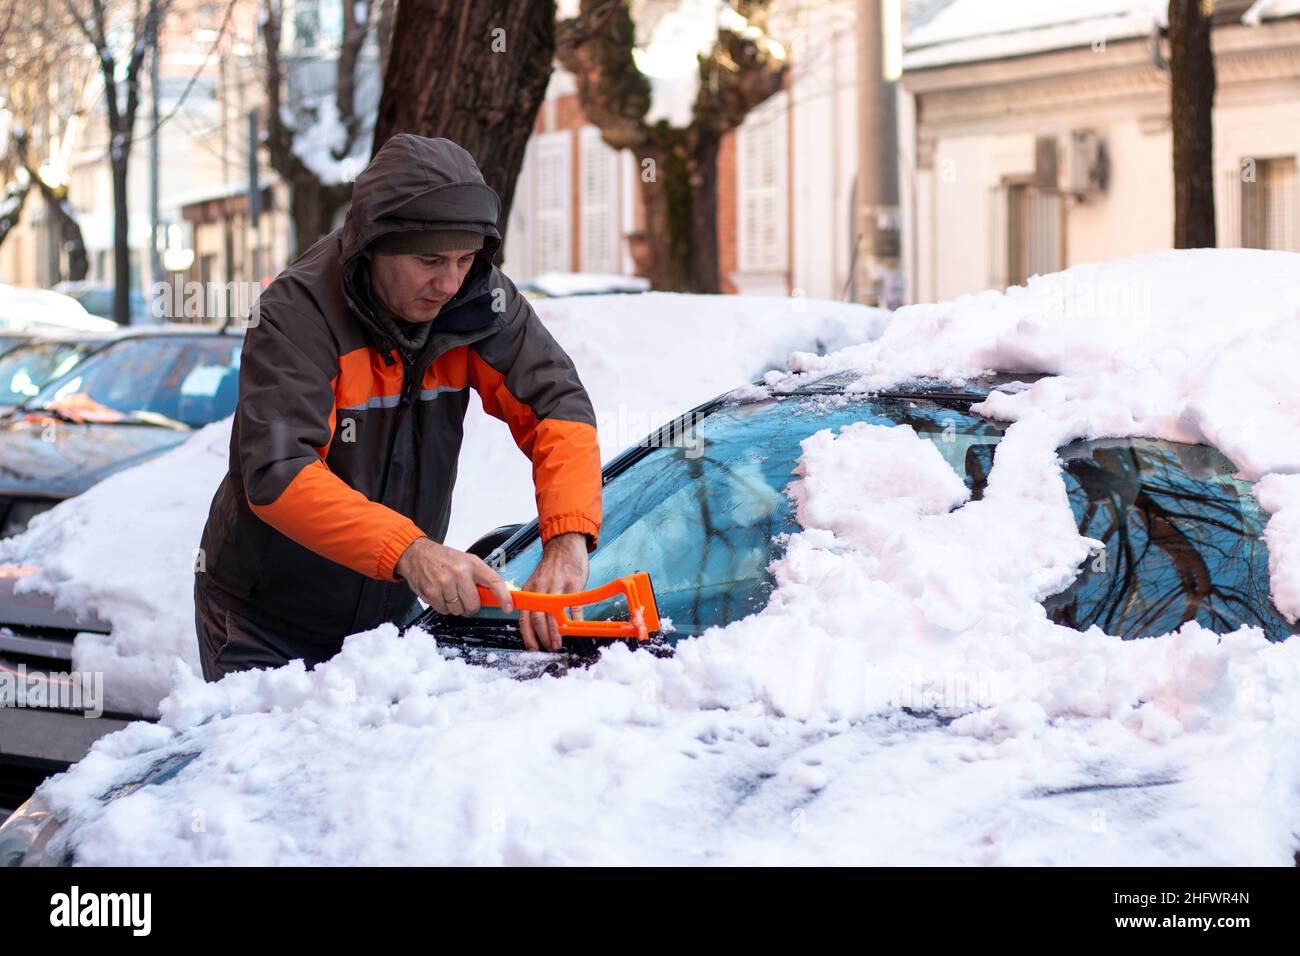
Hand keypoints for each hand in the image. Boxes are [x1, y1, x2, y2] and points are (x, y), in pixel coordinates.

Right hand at [394, 537, 513, 616]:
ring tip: (449, 592)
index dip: (504, 597)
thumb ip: (479, 578)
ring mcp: (445, 582)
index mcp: (472, 563)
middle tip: (464, 598)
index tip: (508, 607)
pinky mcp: (432, 592)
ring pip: (458, 610)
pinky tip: (439, 594)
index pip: (494, 581)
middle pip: (473, 604)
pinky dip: (443, 606)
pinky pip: (443, 610)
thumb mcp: (465, 561)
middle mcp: (460, 572)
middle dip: (470, 606)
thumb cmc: (443, 558)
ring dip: (455, 606)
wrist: (416, 553)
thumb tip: (493, 597)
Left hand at [518, 532, 589, 652]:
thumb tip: (535, 624)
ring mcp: (557, 586)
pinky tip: (576, 628)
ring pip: (553, 615)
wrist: (564, 546)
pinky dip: (575, 620)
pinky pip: (574, 606)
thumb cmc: (551, 567)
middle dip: (543, 637)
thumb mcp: (536, 582)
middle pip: (538, 619)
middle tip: (549, 648)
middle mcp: (540, 589)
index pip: (524, 618)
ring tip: (559, 643)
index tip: (533, 647)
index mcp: (530, 591)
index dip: (528, 635)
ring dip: (556, 633)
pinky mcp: (573, 584)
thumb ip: (535, 600)